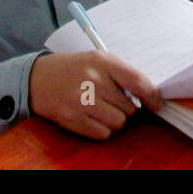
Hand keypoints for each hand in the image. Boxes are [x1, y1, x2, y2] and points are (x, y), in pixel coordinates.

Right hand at [29, 51, 161, 139]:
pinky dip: (100, 129)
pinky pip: (102, 133)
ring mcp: (81, 100)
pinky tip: (89, 117)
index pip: (138, 81)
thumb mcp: (96, 60)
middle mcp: (93, 79)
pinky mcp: (72, 118)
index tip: (157, 103)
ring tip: (99, 108)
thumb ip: (121, 74)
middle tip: (110, 100)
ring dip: (113, 119)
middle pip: (129, 107)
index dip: (152, 96)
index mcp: (102, 61)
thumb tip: (147, 95)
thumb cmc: (73, 69)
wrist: (35, 78)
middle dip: (125, 107)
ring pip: (118, 122)